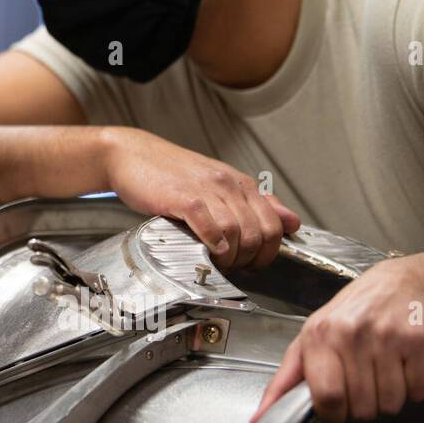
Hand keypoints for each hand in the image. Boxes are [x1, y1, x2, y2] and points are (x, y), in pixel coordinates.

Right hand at [101, 127, 299, 269]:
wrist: (131, 155)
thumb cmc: (170, 173)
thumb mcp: (219, 184)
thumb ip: (256, 203)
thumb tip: (292, 222)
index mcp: (241, 183)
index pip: (275, 225)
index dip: (268, 252)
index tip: (252, 263)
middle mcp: (228, 185)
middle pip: (259, 233)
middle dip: (250, 259)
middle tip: (233, 267)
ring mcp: (206, 190)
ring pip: (237, 233)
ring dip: (230, 257)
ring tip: (216, 262)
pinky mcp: (182, 198)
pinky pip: (208, 226)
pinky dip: (213, 244)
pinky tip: (207, 250)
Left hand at [250, 258, 423, 422]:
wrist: (398, 284)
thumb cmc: (349, 315)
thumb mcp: (308, 340)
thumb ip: (284, 381)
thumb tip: (260, 417)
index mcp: (318, 336)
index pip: (326, 396)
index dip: (332, 414)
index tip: (335, 410)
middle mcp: (350, 334)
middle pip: (360, 406)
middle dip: (360, 406)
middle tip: (360, 384)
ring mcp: (386, 337)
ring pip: (390, 404)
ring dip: (386, 398)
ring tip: (380, 372)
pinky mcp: (416, 341)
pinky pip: (418, 391)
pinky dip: (412, 388)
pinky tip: (401, 366)